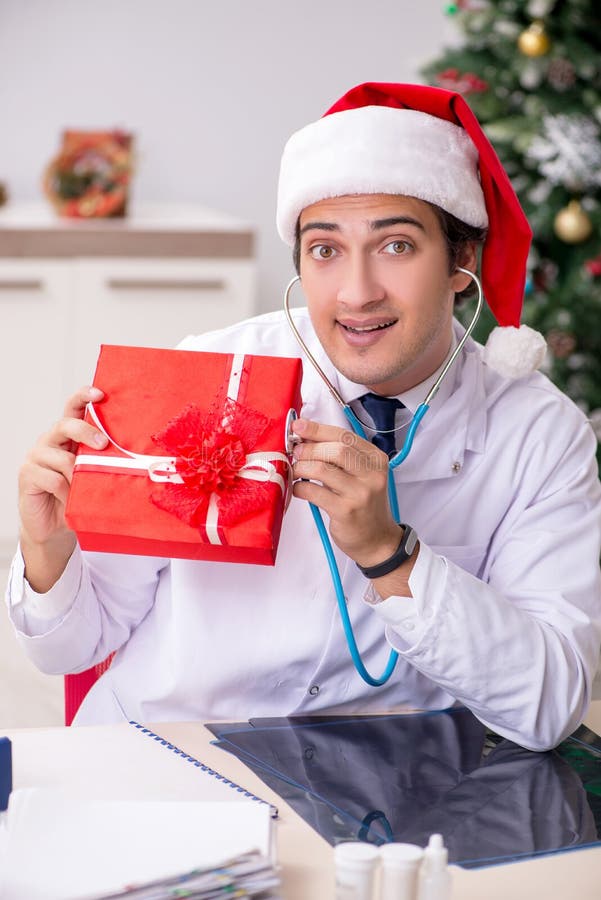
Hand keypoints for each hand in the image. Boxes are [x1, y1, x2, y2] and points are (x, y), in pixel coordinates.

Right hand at [18, 386, 107, 589]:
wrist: (54, 528)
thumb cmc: (78, 498)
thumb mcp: (94, 475)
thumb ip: (103, 460)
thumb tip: (135, 455)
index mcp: (68, 436)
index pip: (73, 407)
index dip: (84, 397)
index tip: (100, 394)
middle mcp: (51, 440)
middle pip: (66, 424)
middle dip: (86, 431)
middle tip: (102, 444)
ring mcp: (37, 456)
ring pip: (62, 458)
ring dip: (78, 477)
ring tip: (85, 490)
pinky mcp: (27, 474)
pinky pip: (53, 479)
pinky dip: (66, 492)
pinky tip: (70, 500)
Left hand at [291, 418, 400, 566]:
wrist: (377, 540)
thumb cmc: (364, 505)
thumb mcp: (361, 476)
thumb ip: (340, 457)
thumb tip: (306, 438)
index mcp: (376, 459)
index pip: (345, 436)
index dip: (318, 429)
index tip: (298, 425)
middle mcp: (372, 474)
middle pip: (336, 449)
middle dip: (310, 448)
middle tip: (296, 452)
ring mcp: (360, 493)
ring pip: (322, 469)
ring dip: (302, 467)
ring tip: (296, 470)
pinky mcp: (346, 511)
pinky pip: (314, 491)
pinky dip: (300, 487)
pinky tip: (299, 489)